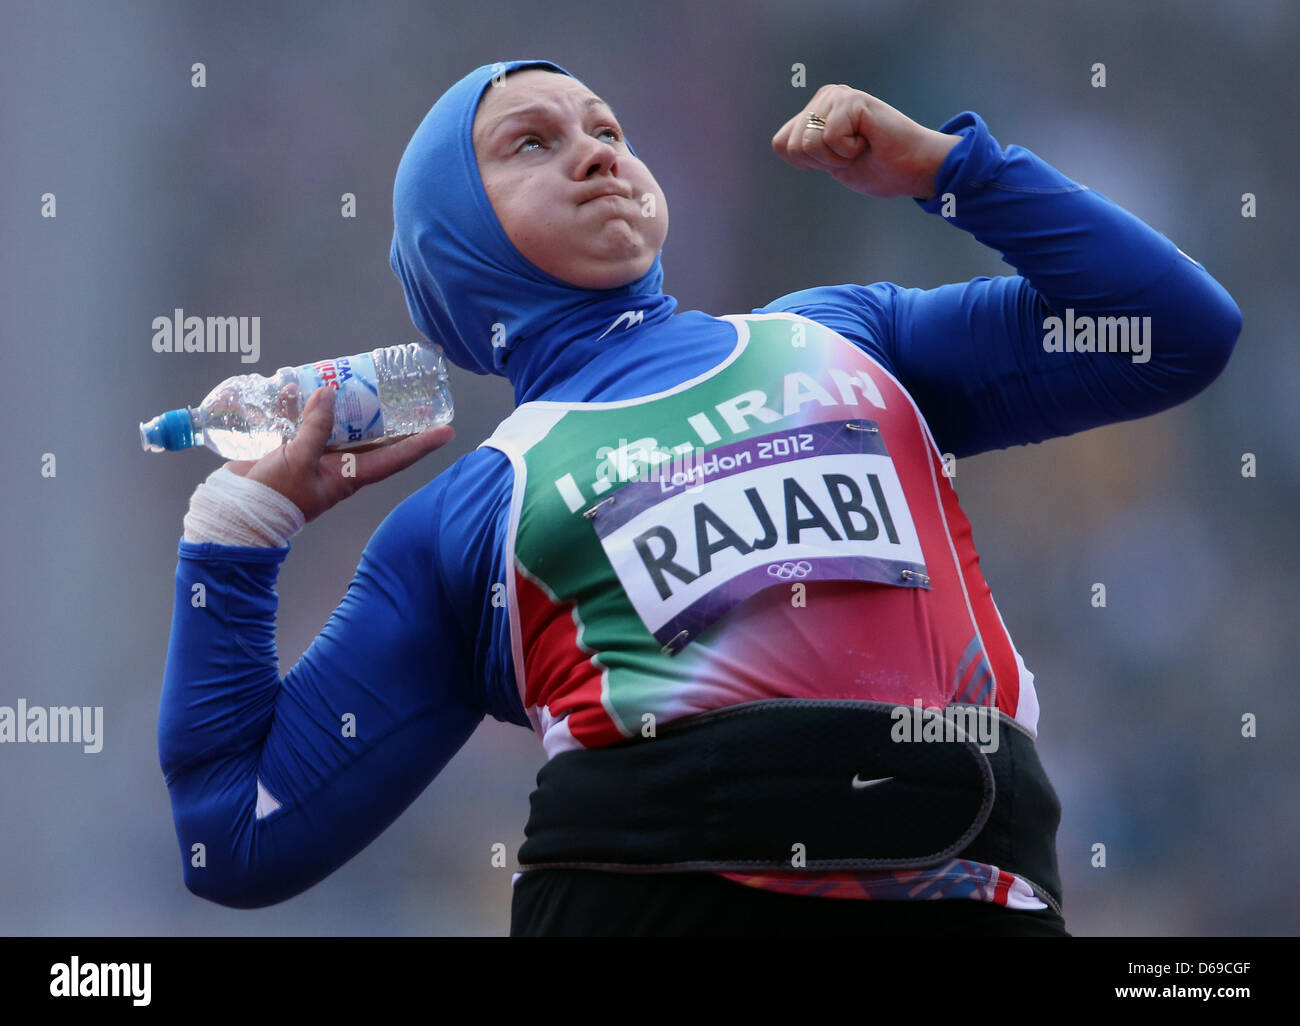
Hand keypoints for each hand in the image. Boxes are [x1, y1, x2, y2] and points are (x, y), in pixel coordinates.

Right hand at [224, 385, 454, 522]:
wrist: (236, 514)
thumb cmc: (275, 497)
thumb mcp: (298, 461)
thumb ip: (314, 428)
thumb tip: (328, 393)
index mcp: (351, 475)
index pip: (396, 457)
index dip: (422, 444)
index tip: (447, 431)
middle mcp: (339, 465)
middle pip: (372, 437)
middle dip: (389, 416)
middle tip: (407, 393)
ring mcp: (315, 457)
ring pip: (339, 426)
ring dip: (345, 405)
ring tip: (357, 378)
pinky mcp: (291, 449)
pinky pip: (303, 422)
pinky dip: (301, 404)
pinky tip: (299, 384)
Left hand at [771, 84, 960, 199]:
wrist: (912, 170)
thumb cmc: (877, 168)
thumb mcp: (830, 161)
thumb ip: (806, 147)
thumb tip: (779, 143)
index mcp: (816, 109)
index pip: (781, 144)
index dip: (807, 163)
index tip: (837, 159)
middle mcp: (824, 96)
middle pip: (792, 146)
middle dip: (822, 162)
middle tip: (852, 154)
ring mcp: (837, 95)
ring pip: (808, 143)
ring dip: (837, 157)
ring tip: (861, 146)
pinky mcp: (851, 100)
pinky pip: (830, 138)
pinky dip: (849, 151)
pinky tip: (868, 140)